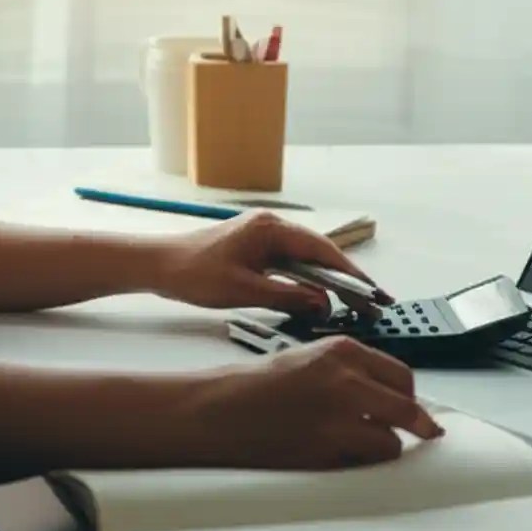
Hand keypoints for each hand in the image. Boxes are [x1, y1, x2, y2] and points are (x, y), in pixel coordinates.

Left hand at [151, 211, 390, 316]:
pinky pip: (293, 262)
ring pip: (308, 258)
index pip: (322, 251)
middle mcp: (273, 226)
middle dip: (348, 277)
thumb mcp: (242, 291)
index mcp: (271, 229)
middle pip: (321, 252)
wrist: (158, 265)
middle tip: (373, 300)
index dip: (351, 273)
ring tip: (355, 302)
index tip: (372, 291)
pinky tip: (320, 297)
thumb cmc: (192, 274)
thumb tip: (322, 304)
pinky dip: (309, 279)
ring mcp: (265, 235)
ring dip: (330, 280)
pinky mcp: (257, 247)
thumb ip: (286, 296)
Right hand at [195, 336, 444, 468]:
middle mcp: (347, 378)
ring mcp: (340, 414)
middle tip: (425, 432)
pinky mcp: (328, 447)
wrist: (219, 410)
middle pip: (408, 407)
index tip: (415, 405)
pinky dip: (363, 461)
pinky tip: (344, 454)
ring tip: (366, 444)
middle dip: (418, 424)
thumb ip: (350, 371)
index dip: (410, 395)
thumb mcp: (309, 358)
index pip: (401, 375)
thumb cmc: (255, 385)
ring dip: (385, 444)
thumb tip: (387, 392)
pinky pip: (366, 459)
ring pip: (393, 438)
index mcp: (343, 351)